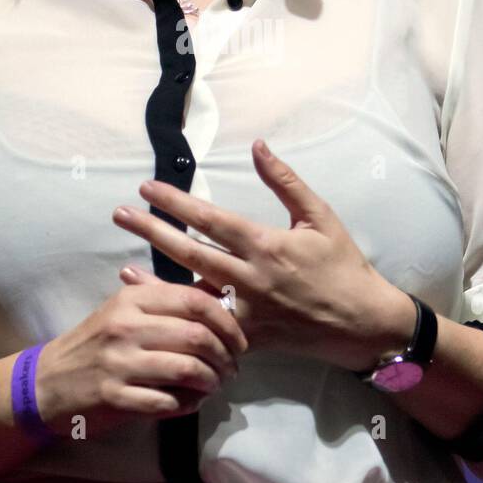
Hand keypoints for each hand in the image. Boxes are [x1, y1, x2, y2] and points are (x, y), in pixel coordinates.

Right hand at [36, 280, 247, 438]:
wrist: (46, 382)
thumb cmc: (95, 344)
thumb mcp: (123, 312)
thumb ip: (165, 305)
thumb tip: (220, 304)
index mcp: (132, 299)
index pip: (195, 300)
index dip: (227, 322)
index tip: (238, 340)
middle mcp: (126, 326)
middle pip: (198, 335)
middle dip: (226, 356)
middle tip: (232, 369)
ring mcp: (119, 362)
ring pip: (188, 369)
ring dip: (212, 381)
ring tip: (215, 386)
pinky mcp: (115, 396)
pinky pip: (168, 402)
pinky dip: (188, 405)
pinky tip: (190, 403)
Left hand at [111, 138, 414, 372]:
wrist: (362, 323)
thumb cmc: (343, 265)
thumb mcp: (321, 216)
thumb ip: (286, 182)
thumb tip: (258, 146)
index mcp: (266, 245)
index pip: (211, 219)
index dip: (176, 202)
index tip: (148, 188)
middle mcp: (251, 278)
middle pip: (190, 252)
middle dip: (152, 231)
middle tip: (120, 214)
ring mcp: (247, 310)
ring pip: (192, 293)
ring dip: (156, 278)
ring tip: (123, 265)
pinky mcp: (248, 336)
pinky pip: (207, 324)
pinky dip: (180, 314)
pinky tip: (158, 307)